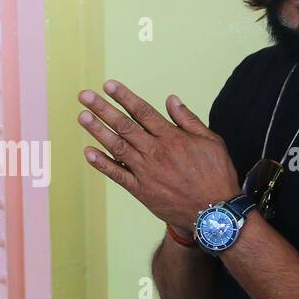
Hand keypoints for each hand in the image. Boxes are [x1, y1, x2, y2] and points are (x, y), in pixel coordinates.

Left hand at [77, 80, 240, 229]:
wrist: (214, 212)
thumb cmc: (216, 175)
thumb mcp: (211, 141)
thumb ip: (188, 119)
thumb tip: (171, 99)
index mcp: (172, 137)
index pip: (142, 111)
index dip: (124, 97)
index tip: (108, 85)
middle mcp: (155, 151)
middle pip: (124, 125)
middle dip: (103, 108)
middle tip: (84, 96)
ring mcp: (146, 171)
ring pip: (117, 147)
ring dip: (98, 130)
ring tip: (82, 116)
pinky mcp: (141, 190)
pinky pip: (117, 175)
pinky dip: (102, 164)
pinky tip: (88, 153)